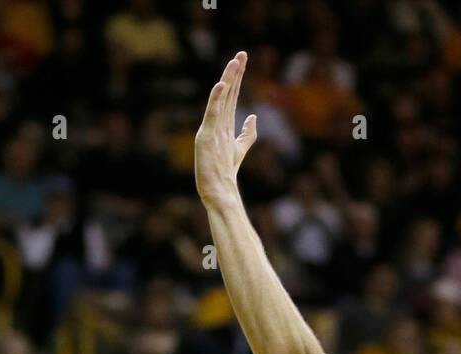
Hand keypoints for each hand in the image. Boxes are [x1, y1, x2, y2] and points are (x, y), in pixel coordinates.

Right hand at [195, 52, 257, 211]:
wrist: (219, 191)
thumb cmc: (225, 172)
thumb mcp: (240, 149)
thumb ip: (247, 133)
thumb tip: (253, 117)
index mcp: (224, 124)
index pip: (232, 95)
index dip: (237, 77)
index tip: (243, 60)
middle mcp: (216, 123)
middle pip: (227, 93)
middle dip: (234, 73)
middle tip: (242, 54)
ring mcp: (210, 129)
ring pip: (221, 99)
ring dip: (228, 80)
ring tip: (235, 62)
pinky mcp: (206, 137)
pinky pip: (212, 114)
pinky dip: (216, 99)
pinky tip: (221, 85)